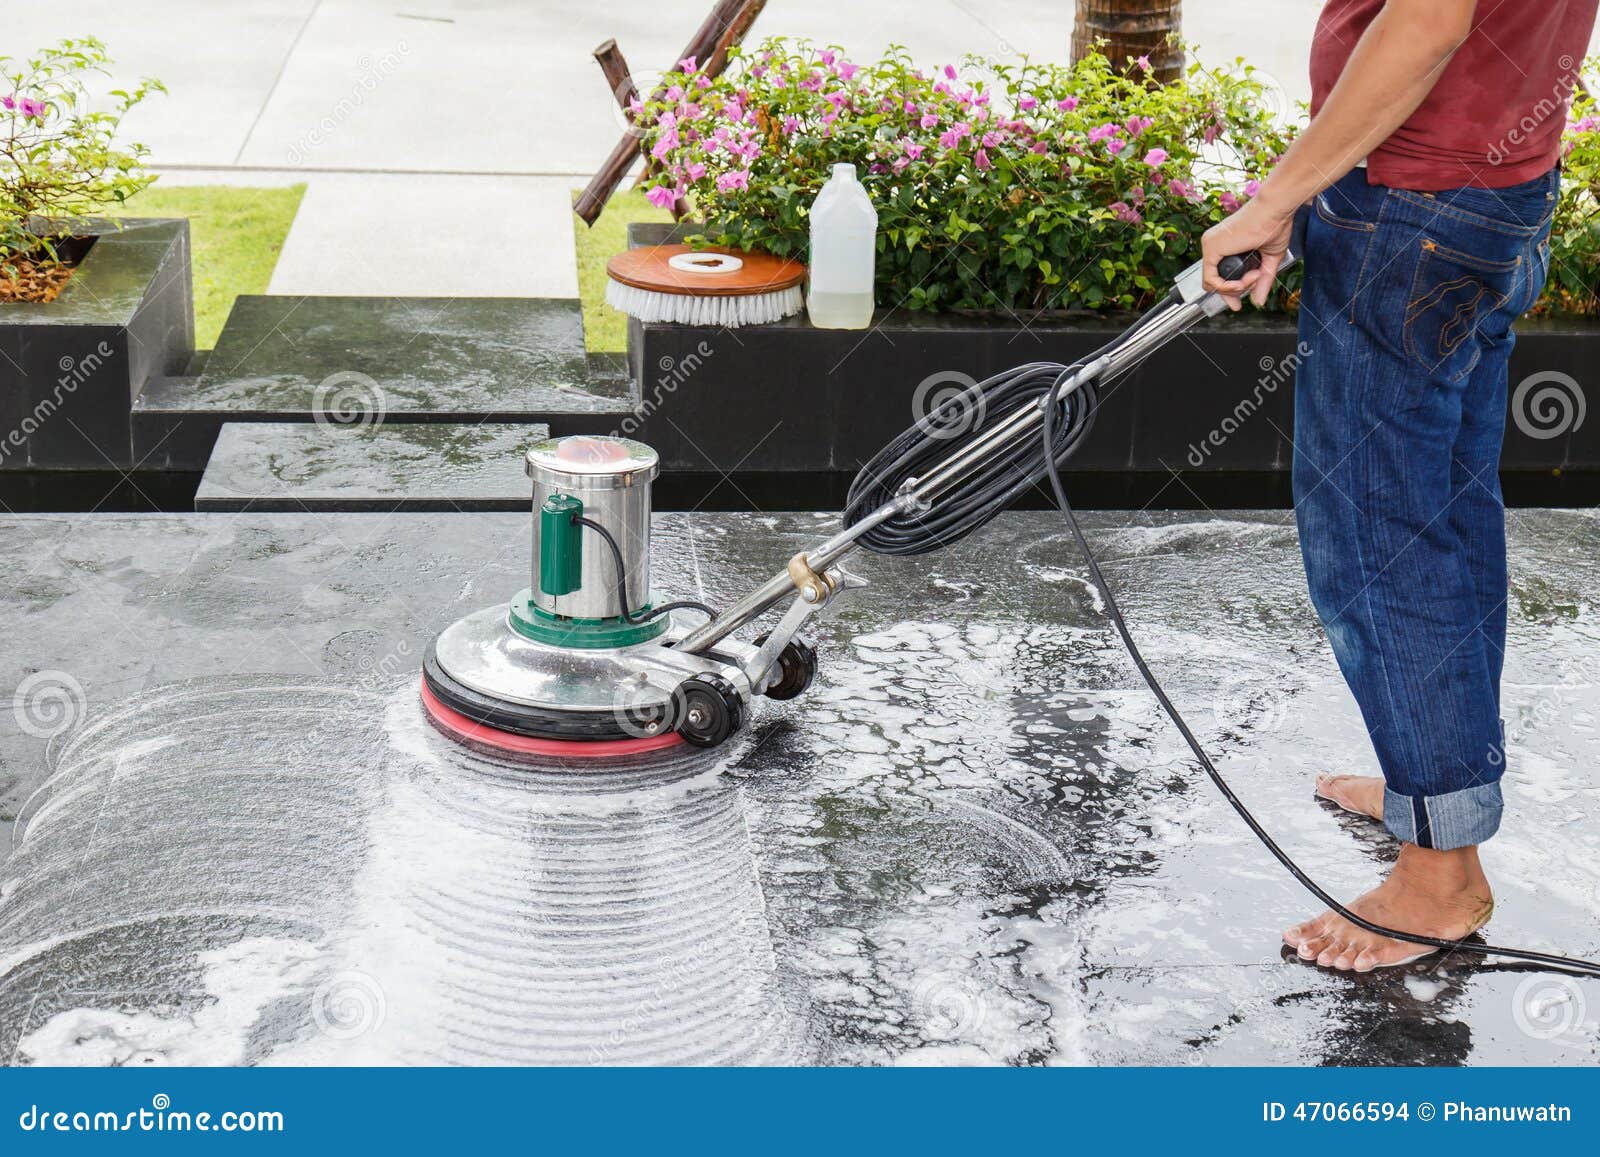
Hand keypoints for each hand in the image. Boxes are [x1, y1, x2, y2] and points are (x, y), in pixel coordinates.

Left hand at [1201, 193, 1295, 310]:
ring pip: (1213, 283)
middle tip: (1242, 299)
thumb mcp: (1268, 260)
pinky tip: (1242, 282)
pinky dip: (1226, 287)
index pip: (1218, 275)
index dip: (1227, 292)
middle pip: (1214, 281)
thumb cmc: (1275, 224)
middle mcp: (1214, 244)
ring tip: (1254, 277)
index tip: (1236, 304)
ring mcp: (1211, 245)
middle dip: (1231, 293)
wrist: (1276, 209)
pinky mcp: (1211, 247)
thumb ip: (1261, 281)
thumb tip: (1258, 301)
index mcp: (1226, 245)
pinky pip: (1211, 280)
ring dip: (1235, 288)